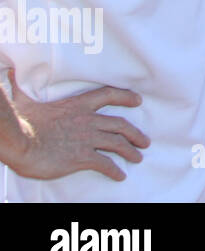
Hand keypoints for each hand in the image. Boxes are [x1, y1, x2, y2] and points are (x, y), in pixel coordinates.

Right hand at [3, 71, 148, 181]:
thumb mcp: (25, 100)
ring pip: (118, 143)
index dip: (125, 97)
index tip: (138, 100)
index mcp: (77, 105)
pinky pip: (105, 164)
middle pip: (121, 124)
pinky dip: (115, 170)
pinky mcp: (82, 157)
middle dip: (135, 134)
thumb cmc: (21, 122)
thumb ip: (23, 88)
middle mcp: (88, 121)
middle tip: (145, 141)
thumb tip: (10, 74)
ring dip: (131, 151)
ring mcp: (87, 139)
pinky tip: (120, 175)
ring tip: (138, 157)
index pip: (107, 95)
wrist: (20, 142)